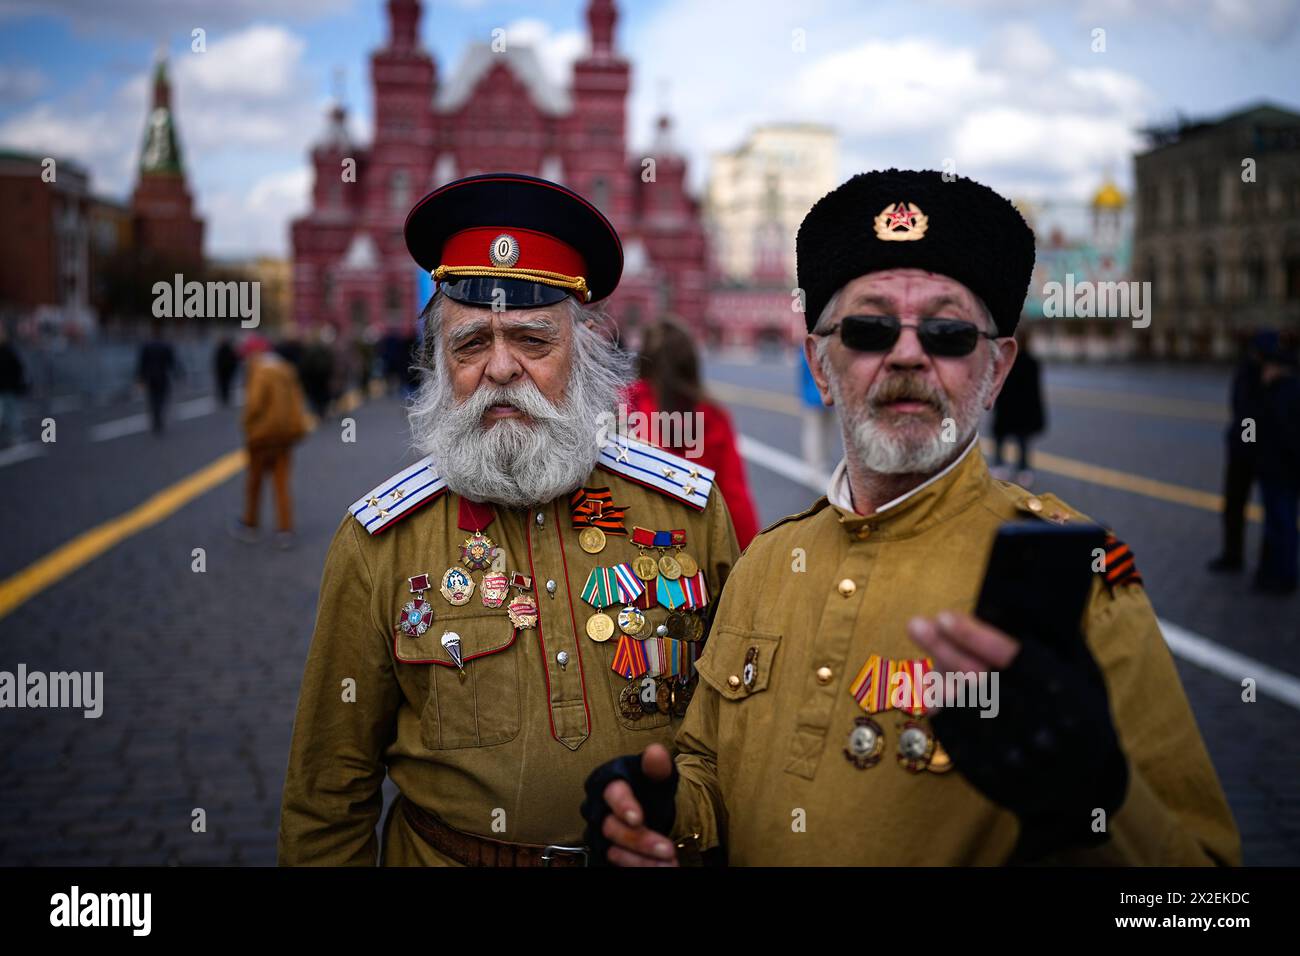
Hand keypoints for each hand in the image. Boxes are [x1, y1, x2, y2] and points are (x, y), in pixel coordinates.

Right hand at [581, 744, 678, 866]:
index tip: (638, 818)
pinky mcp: (604, 850)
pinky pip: (617, 863)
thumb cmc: (649, 786)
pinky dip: (640, 866)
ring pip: (613, 850)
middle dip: (640, 840)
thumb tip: (656, 752)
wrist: (650, 805)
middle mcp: (596, 808)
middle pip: (611, 827)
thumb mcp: (657, 775)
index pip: (612, 792)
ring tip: (670, 862)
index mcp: (607, 781)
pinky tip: (662, 866)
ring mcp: (598, 832)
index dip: (623, 805)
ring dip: (642, 859)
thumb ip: (657, 766)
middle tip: (668, 849)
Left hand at [907, 609, 1127, 857]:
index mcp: (1071, 701)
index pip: (1016, 661)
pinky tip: (930, 690)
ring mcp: (1015, 760)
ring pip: (962, 709)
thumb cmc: (1077, 717)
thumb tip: (999, 609)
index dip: (976, 638)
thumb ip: (1048, 648)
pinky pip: (954, 737)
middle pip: (982, 682)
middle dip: (945, 649)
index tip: (944, 616)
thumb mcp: (1081, 679)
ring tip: (926, 658)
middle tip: (916, 625)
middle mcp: (1043, 732)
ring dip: (938, 678)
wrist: (1081, 789)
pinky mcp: (992, 777)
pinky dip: (939, 710)